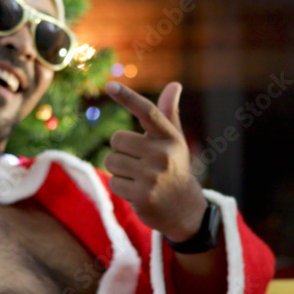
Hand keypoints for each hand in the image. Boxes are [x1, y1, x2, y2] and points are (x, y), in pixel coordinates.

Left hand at [104, 81, 207, 241]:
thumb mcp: (174, 140)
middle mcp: (163, 154)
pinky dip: (120, 187)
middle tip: (137, 162)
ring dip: (119, 170)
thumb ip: (169, 112)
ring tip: (137, 177)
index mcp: (169, 137)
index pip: (147, 112)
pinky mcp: (143, 196)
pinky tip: (136, 191)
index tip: (110, 85)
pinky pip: (113, 182)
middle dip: (120, 151)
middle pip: (117, 139)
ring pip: (111, 162)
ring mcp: (153, 176)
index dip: (127, 97)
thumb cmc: (173, 167)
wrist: (184, 208)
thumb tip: (175, 84)